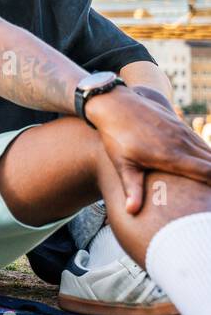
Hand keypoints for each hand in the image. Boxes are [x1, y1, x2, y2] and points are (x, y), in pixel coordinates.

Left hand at [87, 87, 210, 213]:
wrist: (114, 104)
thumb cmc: (116, 136)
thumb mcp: (122, 164)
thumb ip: (132, 188)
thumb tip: (131, 211)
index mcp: (171, 156)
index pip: (206, 172)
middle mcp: (181, 143)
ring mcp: (181, 132)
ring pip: (207, 150)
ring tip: (209, 179)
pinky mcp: (179, 124)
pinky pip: (199, 140)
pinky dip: (206, 152)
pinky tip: (206, 161)